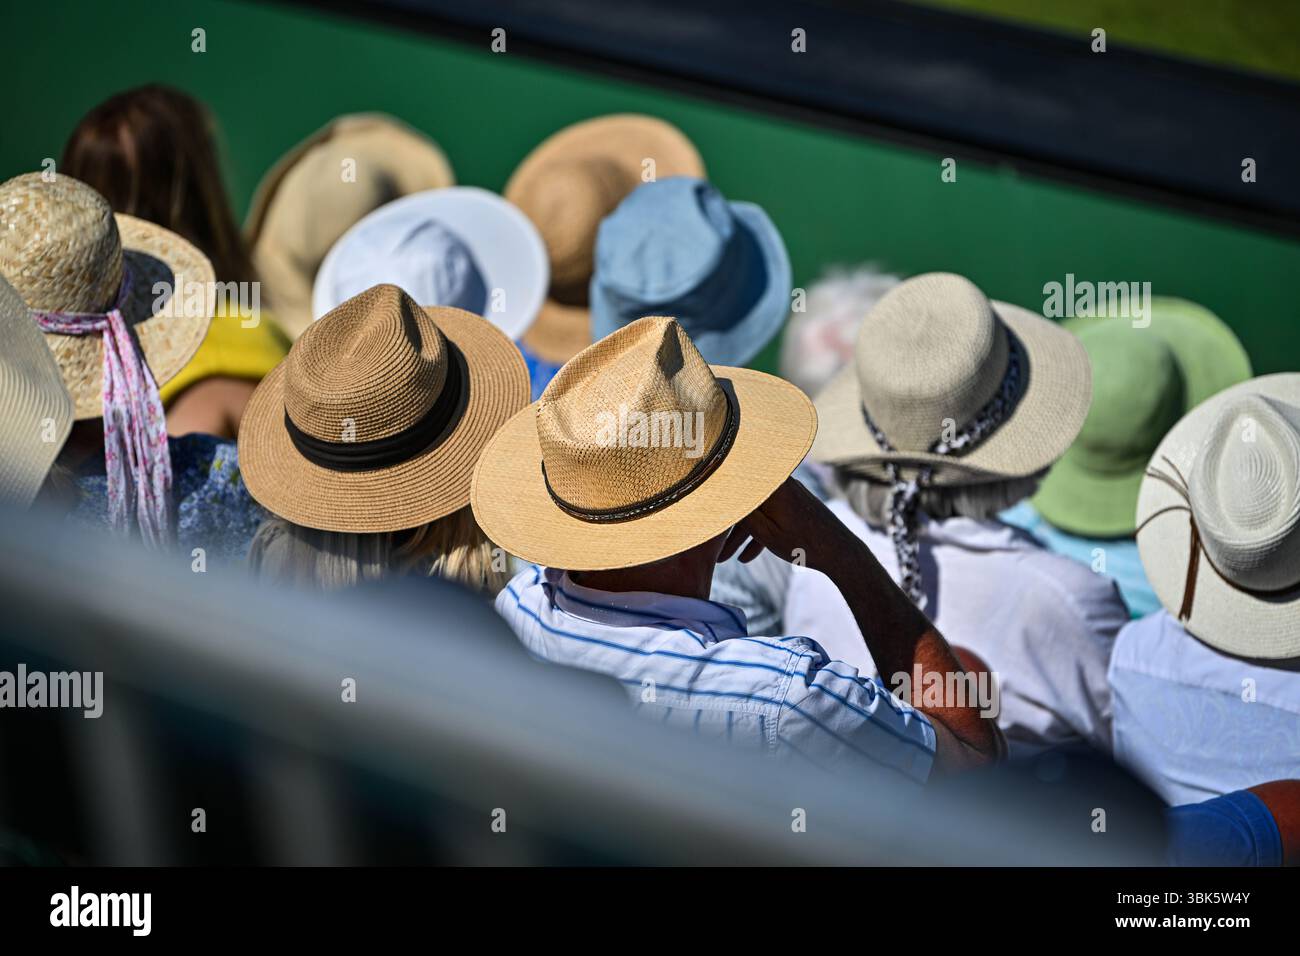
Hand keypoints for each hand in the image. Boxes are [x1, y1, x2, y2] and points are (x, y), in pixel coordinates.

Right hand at [717, 476, 848, 567]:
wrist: (840, 552)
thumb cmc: (803, 543)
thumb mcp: (766, 533)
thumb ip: (743, 513)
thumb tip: (721, 497)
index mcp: (770, 486)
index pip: (734, 484)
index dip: (715, 493)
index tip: (698, 501)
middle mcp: (778, 483)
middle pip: (743, 501)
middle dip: (727, 527)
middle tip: (712, 550)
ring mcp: (787, 493)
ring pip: (755, 511)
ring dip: (741, 535)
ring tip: (726, 561)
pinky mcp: (794, 504)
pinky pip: (769, 516)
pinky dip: (758, 533)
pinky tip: (747, 558)